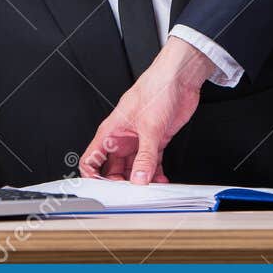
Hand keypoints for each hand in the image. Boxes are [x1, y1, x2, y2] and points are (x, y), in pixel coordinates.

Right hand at [79, 38, 215, 183]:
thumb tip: (139, 178)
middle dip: (121, 183)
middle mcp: (123, 137)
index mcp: (112, 131)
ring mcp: (140, 139)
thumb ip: (145, 156)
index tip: (102, 191)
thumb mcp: (149, 127)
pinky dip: (155, 173)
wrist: (180, 78)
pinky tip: (161, 180)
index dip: (92, 176)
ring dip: (141, 180)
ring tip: (150, 189)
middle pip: (113, 168)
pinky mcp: (157, 139)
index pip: (91, 158)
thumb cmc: (156, 88)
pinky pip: (152, 162)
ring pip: (134, 167)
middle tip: (131, 194)